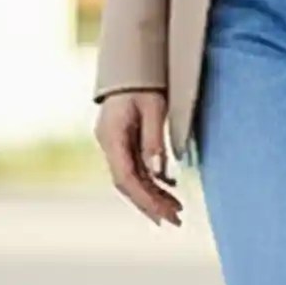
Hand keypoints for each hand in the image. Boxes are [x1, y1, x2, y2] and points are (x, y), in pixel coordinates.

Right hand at [95, 91, 183, 226]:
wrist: (131, 64)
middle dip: (151, 205)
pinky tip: (170, 189)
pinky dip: (152, 181)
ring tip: (177, 211)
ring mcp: (113, 143)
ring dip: (153, 196)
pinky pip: (135, 167)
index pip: (125, 178)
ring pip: (132, 178)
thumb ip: (154, 140)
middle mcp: (109, 143)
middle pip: (127, 183)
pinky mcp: (122, 141)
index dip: (145, 199)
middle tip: (176, 221)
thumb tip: (158, 173)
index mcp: (111, 137)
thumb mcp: (154, 108)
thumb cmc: (144, 82)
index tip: (166, 214)